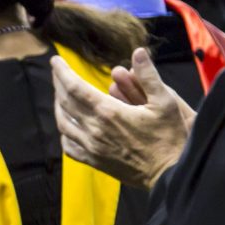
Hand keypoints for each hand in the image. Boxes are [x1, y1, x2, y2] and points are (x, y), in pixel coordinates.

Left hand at [50, 49, 194, 189]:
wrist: (169, 173)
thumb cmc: (169, 137)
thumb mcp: (165, 102)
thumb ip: (149, 76)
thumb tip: (138, 52)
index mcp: (108, 112)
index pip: (74, 87)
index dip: (62, 72)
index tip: (55, 60)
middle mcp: (94, 129)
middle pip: (65, 102)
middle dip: (58, 84)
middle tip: (58, 72)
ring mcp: (92, 147)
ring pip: (63, 123)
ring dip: (58, 106)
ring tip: (60, 94)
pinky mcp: (94, 161)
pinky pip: (69, 147)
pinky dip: (64, 132)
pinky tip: (68, 125)